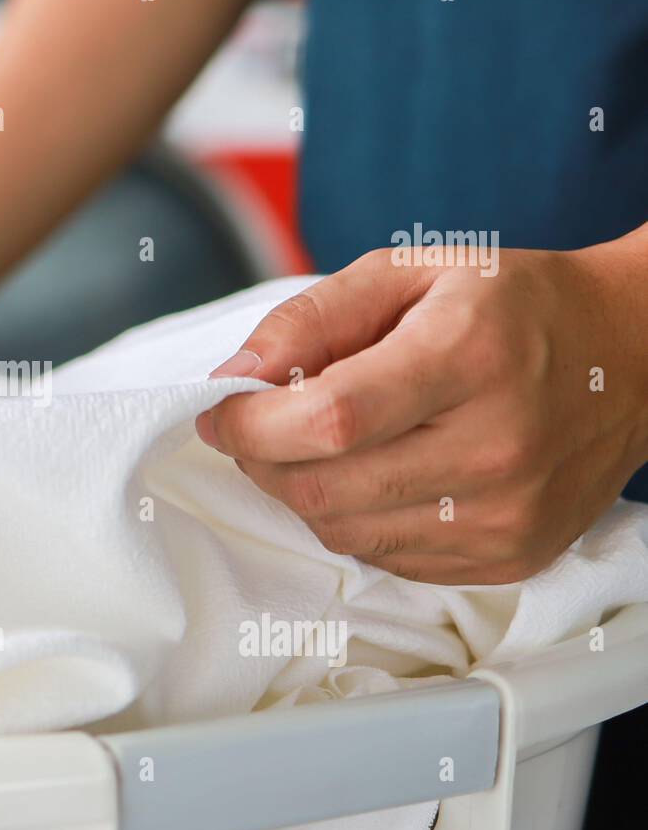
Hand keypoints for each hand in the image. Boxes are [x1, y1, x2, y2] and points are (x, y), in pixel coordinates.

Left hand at [197, 235, 647, 583]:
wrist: (632, 356)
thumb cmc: (511, 305)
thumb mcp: (409, 272)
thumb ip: (311, 318)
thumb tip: (234, 377)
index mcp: (467, 356)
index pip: (328, 419)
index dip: (252, 425)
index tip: (223, 411)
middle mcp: (494, 445)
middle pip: (324, 487)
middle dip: (263, 460)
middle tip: (257, 427)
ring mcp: (506, 513)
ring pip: (345, 532)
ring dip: (304, 491)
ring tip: (319, 445)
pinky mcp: (511, 555)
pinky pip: (388, 558)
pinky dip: (355, 520)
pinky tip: (375, 474)